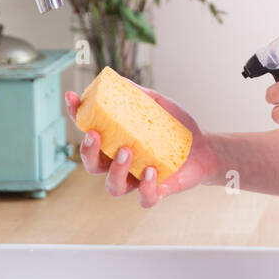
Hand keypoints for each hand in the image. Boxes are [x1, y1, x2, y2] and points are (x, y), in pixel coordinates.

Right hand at [64, 87, 221, 207]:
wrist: (206, 147)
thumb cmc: (177, 128)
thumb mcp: (158, 105)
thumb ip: (138, 95)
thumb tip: (118, 80)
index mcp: (115, 141)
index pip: (88, 129)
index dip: (77, 115)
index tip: (73, 98)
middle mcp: (120, 163)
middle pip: (92, 165)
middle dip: (88, 151)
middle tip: (95, 135)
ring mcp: (136, 180)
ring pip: (113, 186)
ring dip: (115, 170)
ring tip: (126, 151)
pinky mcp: (156, 192)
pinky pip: (145, 198)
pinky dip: (146, 188)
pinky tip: (152, 171)